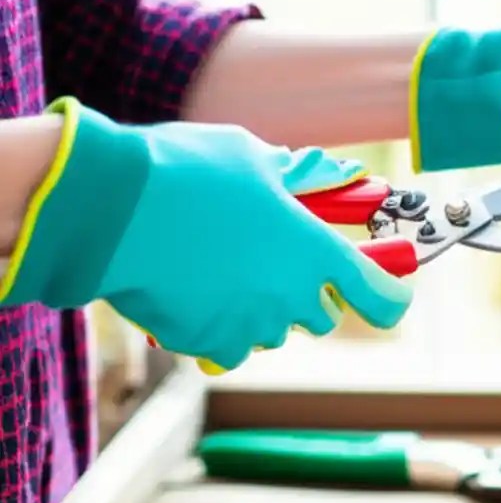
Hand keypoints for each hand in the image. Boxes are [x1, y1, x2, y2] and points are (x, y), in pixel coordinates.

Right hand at [0, 97, 413, 370]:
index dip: (388, 296)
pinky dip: (217, 325)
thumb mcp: (253, 158)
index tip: (389, 295)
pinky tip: (191, 289)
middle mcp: (293, 296)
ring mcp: (251, 325)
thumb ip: (298, 177)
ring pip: (272, 329)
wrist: (109, 207)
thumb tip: (331, 172)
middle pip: (323, 315)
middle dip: (308, 293)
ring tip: (221, 265)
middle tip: (275, 260)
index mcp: (317, 251)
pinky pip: (227, 344)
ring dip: (260, 307)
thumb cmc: (186, 171)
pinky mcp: (207, 343)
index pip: (380, 295)